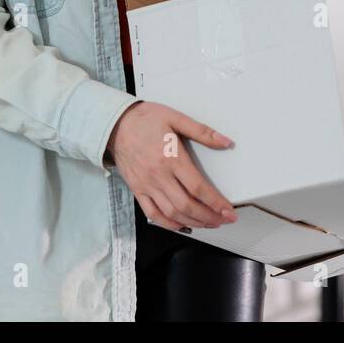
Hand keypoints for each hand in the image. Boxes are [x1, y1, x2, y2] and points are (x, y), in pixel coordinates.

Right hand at [106, 101, 239, 230]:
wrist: (115, 124)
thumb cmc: (145, 119)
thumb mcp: (176, 118)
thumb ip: (202, 131)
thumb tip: (226, 141)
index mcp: (171, 157)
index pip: (198, 187)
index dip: (216, 203)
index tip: (228, 211)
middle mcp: (158, 175)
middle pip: (187, 205)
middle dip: (209, 217)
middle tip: (223, 220)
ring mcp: (146, 185)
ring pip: (172, 213)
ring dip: (193, 222)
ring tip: (209, 223)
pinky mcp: (137, 190)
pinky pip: (153, 214)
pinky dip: (169, 224)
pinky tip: (182, 225)